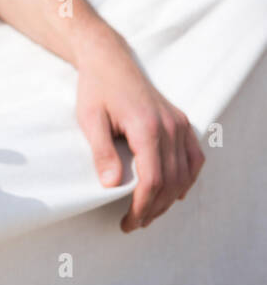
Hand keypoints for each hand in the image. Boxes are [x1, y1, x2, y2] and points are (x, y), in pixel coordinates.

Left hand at [74, 34, 204, 231]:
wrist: (109, 61)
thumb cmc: (96, 89)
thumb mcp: (89, 119)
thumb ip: (101, 152)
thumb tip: (110, 186)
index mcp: (147, 128)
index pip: (152, 180)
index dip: (141, 206)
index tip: (127, 222)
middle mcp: (170, 127)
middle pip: (171, 182)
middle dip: (154, 208)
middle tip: (135, 224)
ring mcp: (179, 124)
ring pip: (185, 173)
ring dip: (171, 198)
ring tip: (150, 213)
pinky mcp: (182, 122)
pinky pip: (194, 157)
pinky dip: (188, 178)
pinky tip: (176, 192)